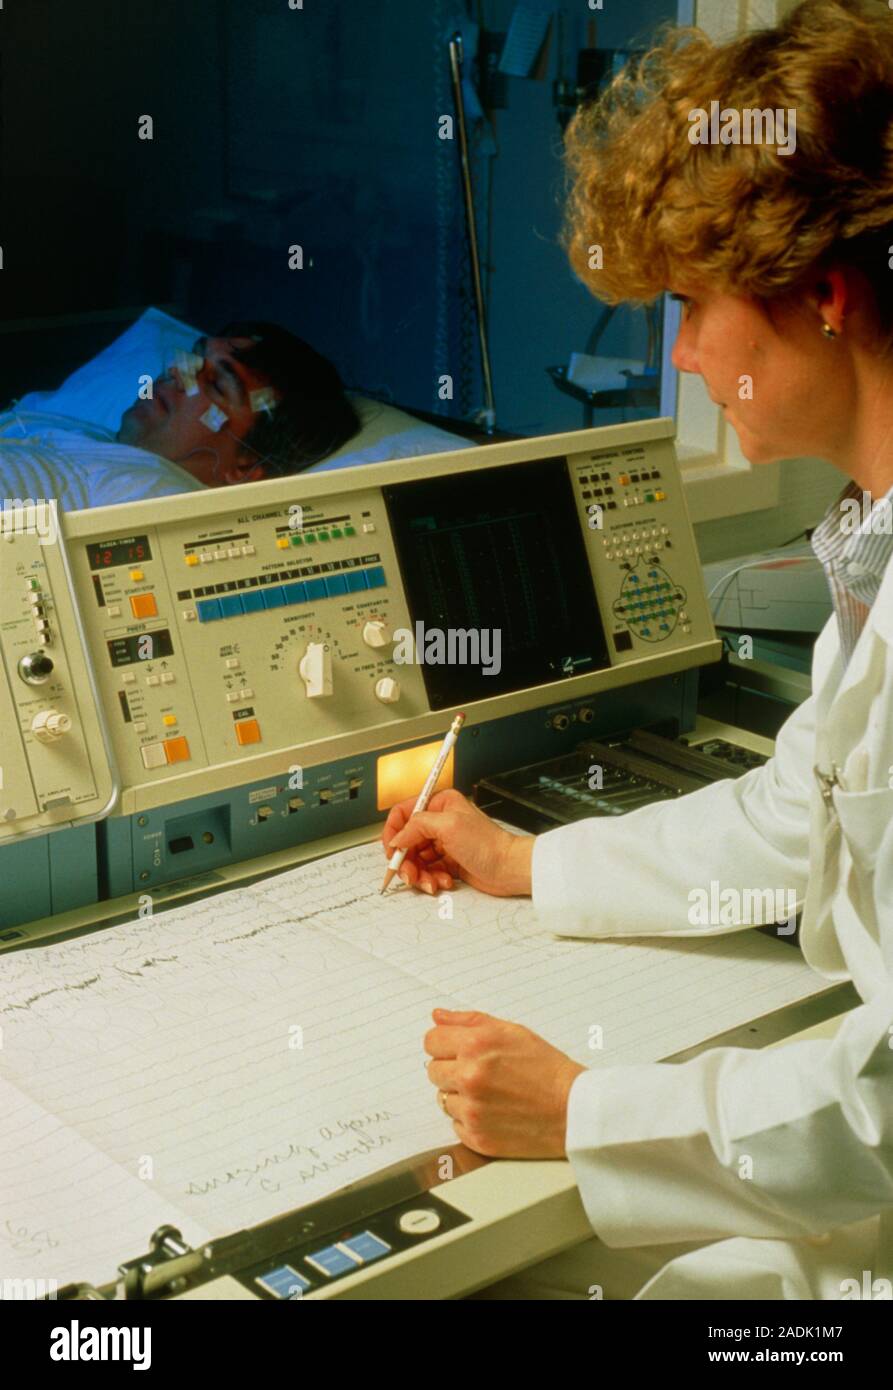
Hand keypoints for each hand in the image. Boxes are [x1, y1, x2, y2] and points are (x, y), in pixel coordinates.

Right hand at [382, 789, 533, 896]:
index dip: (394, 832)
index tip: (392, 851)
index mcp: (440, 804)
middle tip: (410, 874)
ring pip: (415, 859)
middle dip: (406, 860)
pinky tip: (444, 882)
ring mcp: (443, 843)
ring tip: (430, 883)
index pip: (403, 813)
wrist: (509, 868)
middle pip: (407, 841)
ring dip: (419, 874)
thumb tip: (398, 837)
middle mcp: (439, 822)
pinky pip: (428, 871)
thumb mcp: (449, 826)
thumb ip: (417, 825)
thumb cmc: (487, 844)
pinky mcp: (448, 862)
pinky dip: (431, 879)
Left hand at [425, 1009, 585, 1157]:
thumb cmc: (546, 1068)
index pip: (431, 1042)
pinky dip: (469, 1119)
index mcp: (476, 1045)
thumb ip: (469, 1020)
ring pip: (443, 1099)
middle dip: (452, 1069)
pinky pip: (455, 1124)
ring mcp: (472, 1109)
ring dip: (460, 1096)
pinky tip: (494, 1112)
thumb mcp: (512, 1031)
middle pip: (433, 1071)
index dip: (445, 1045)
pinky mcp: (476, 1136)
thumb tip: (437, 1016)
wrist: (572, 1109)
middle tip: (481, 1072)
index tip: (457, 1050)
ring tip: (492, 1093)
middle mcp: (470, 1076)